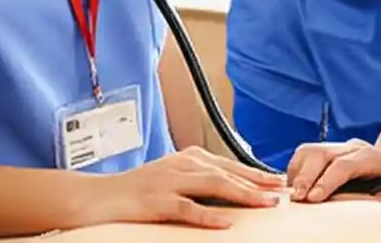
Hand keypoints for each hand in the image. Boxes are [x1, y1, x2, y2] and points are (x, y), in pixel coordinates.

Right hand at [101, 146, 286, 228]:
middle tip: (283, 192)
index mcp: (188, 158)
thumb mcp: (173, 179)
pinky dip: (208, 215)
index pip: (230, 165)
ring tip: (265, 204)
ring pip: (214, 185)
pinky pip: (187, 208)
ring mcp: (169, 181)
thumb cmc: (138, 191)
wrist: (98, 197)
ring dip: (243, 194)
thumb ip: (201, 181)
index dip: (257, 174)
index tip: (280, 182)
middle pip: (228, 173)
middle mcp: (182, 164)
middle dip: (258, 183)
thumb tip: (234, 189)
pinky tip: (227, 222)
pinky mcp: (156, 201)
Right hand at [285, 139, 380, 204]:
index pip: (345, 164)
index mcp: (376, 158)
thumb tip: (333, 204)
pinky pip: (304, 154)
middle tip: (297, 199)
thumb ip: (364, 200)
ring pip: (310, 150)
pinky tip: (295, 186)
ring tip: (294, 194)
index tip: (313, 199)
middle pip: (323, 153)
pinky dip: (295, 170)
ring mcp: (340, 144)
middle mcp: (355, 147)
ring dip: (298, 173)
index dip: (326, 181)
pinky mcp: (328, 147)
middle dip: (306, 177)